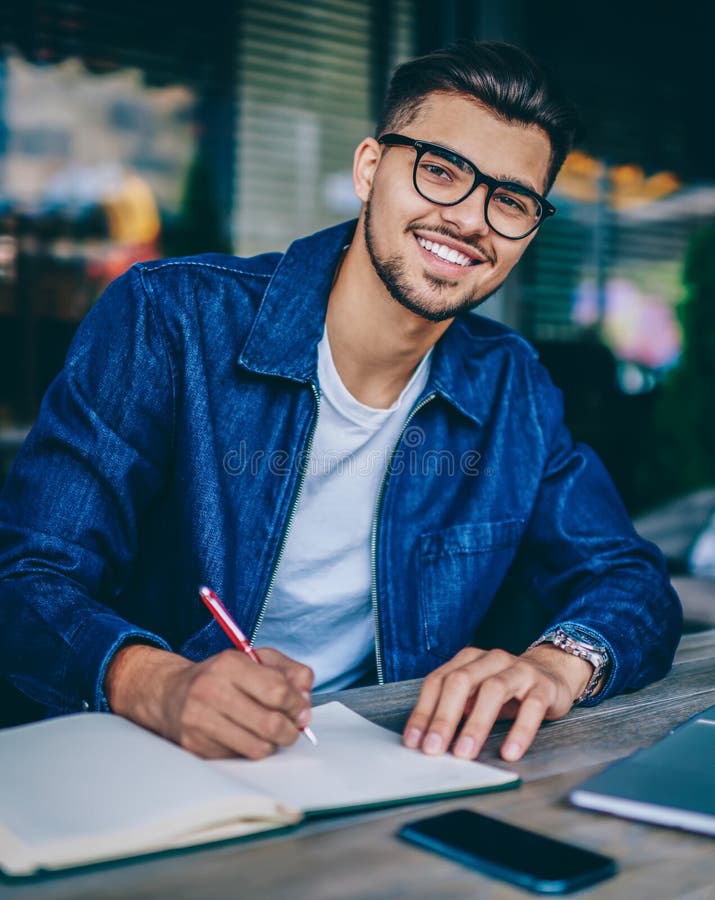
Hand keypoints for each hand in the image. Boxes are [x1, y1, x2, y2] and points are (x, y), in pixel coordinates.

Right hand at [105, 644, 313, 758]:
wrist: (170, 694)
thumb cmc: (221, 677)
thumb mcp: (255, 660)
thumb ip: (288, 670)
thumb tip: (306, 697)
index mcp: (230, 664)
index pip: (278, 691)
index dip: (297, 704)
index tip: (301, 710)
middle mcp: (212, 691)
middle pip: (271, 724)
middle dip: (291, 730)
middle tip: (293, 728)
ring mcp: (200, 720)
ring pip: (258, 747)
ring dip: (273, 744)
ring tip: (270, 734)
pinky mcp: (195, 746)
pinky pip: (239, 758)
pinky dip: (250, 751)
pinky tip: (245, 737)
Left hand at [402, 644, 593, 761]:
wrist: (553, 672)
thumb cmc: (507, 690)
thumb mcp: (476, 694)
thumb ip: (455, 710)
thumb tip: (427, 741)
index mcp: (468, 659)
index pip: (437, 681)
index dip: (423, 711)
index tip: (413, 741)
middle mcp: (491, 659)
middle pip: (460, 682)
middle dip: (443, 717)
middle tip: (433, 748)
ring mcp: (518, 670)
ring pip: (493, 690)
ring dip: (476, 724)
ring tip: (464, 753)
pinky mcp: (543, 687)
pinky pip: (531, 708)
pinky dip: (519, 731)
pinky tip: (509, 752)